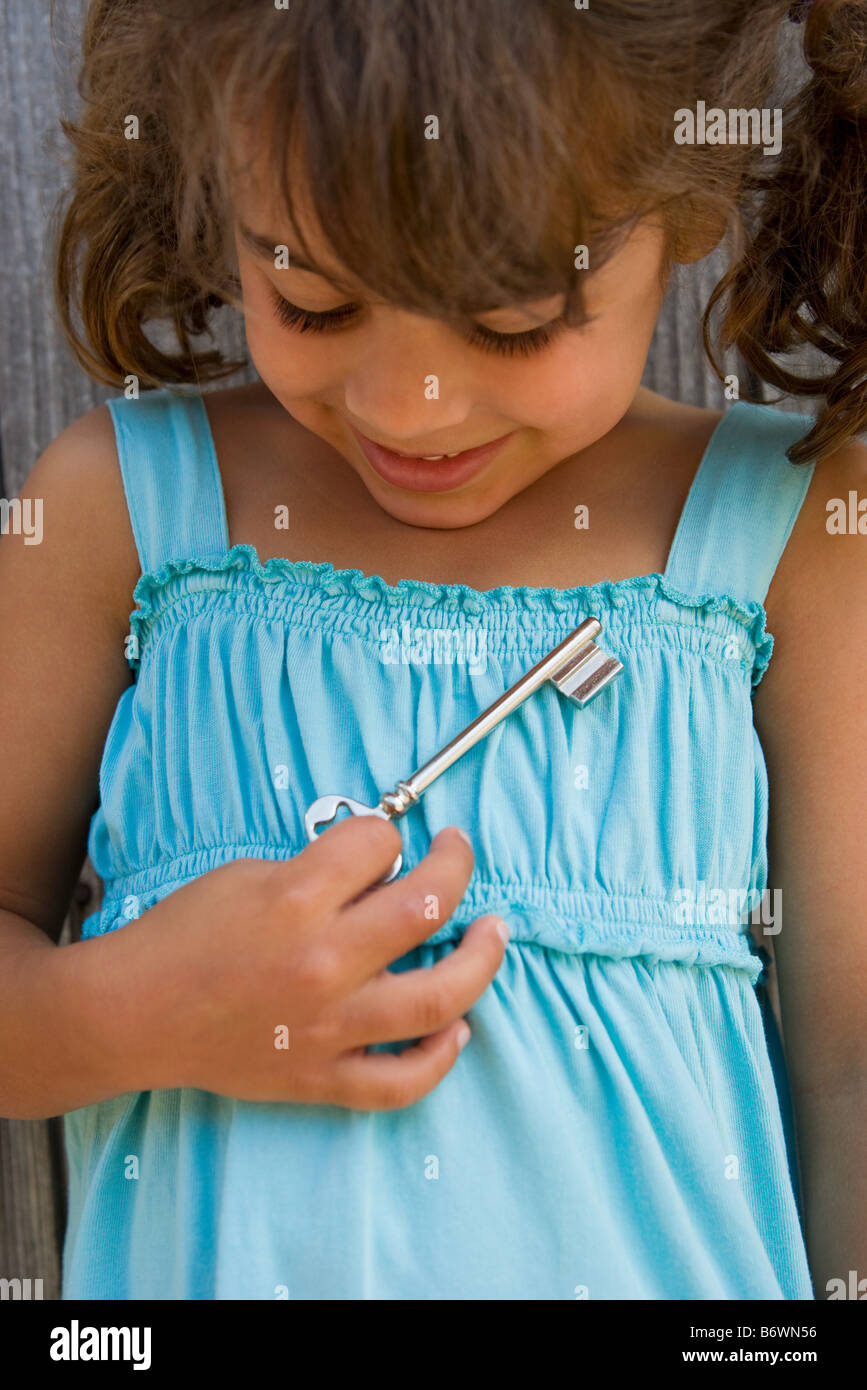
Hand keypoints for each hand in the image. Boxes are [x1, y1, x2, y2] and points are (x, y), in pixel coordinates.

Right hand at [138, 817, 506, 1109]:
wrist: (133, 1015)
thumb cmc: (184, 935)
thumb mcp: (246, 875)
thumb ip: (317, 870)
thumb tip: (381, 867)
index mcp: (296, 900)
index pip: (380, 845)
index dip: (386, 834)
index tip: (383, 841)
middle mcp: (323, 962)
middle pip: (427, 906)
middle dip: (456, 867)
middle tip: (458, 853)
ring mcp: (329, 1026)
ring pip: (439, 997)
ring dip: (480, 960)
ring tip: (491, 932)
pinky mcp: (323, 1077)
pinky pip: (402, 1082)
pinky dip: (440, 1058)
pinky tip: (456, 1028)